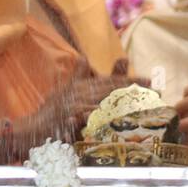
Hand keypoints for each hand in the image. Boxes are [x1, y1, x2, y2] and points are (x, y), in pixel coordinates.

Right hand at [25, 59, 140, 144]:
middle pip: (112, 88)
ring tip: (146, 102)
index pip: (110, 80)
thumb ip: (77, 75)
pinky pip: (92, 116)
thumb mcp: (64, 90)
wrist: (32, 128)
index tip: (149, 80)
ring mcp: (75, 105)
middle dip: (135, 89)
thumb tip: (84, 58)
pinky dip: (106, 116)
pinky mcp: (71, 119)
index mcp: (81, 85)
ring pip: (105, 101)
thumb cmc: (51, 111)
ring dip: (127, 101)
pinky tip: (121, 117)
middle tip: (155, 90)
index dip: (130, 79)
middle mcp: (79, 92)